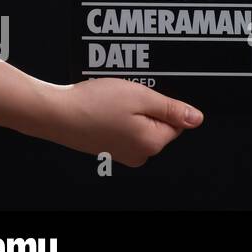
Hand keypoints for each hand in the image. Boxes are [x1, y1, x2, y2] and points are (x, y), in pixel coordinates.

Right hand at [35, 78, 203, 167]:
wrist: (55, 112)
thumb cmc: (93, 104)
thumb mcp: (142, 97)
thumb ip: (173, 109)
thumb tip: (196, 119)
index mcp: (151, 143)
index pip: (177, 122)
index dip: (161, 104)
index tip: (144, 96)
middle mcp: (139, 154)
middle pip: (160, 124)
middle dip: (147, 107)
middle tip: (127, 97)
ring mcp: (123, 153)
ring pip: (142, 125)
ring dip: (133, 110)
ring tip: (113, 102)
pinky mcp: (109, 149)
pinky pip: (126, 128)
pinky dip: (119, 116)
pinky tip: (105, 109)